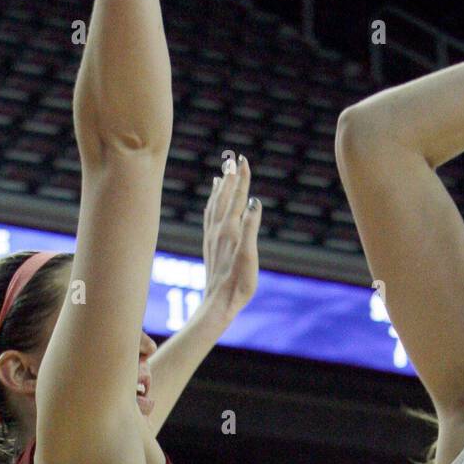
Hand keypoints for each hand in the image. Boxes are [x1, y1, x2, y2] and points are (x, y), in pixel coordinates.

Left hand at [201, 153, 261, 322]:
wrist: (218, 303)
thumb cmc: (238, 283)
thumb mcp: (250, 255)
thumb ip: (251, 227)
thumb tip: (254, 201)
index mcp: (231, 229)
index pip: (238, 197)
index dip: (242, 178)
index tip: (244, 160)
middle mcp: (219, 229)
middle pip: (225, 196)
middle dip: (231, 178)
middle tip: (234, 160)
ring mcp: (212, 237)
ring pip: (215, 205)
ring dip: (220, 188)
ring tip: (222, 175)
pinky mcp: (209, 245)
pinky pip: (209, 217)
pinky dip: (211, 204)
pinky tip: (212, 202)